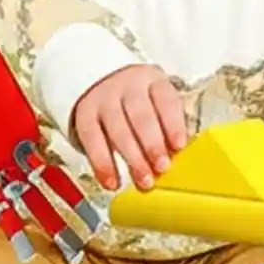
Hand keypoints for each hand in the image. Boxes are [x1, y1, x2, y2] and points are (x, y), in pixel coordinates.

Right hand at [70, 65, 187, 190]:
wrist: (102, 83)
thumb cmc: (141, 103)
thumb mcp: (157, 105)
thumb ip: (168, 129)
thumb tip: (176, 160)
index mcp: (153, 81)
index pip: (165, 101)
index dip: (173, 124)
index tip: (179, 146)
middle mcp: (128, 87)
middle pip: (141, 116)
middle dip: (152, 145)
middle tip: (162, 168)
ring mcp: (104, 99)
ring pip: (118, 129)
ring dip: (132, 158)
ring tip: (144, 181)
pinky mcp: (84, 114)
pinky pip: (92, 141)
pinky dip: (102, 164)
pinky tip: (112, 182)